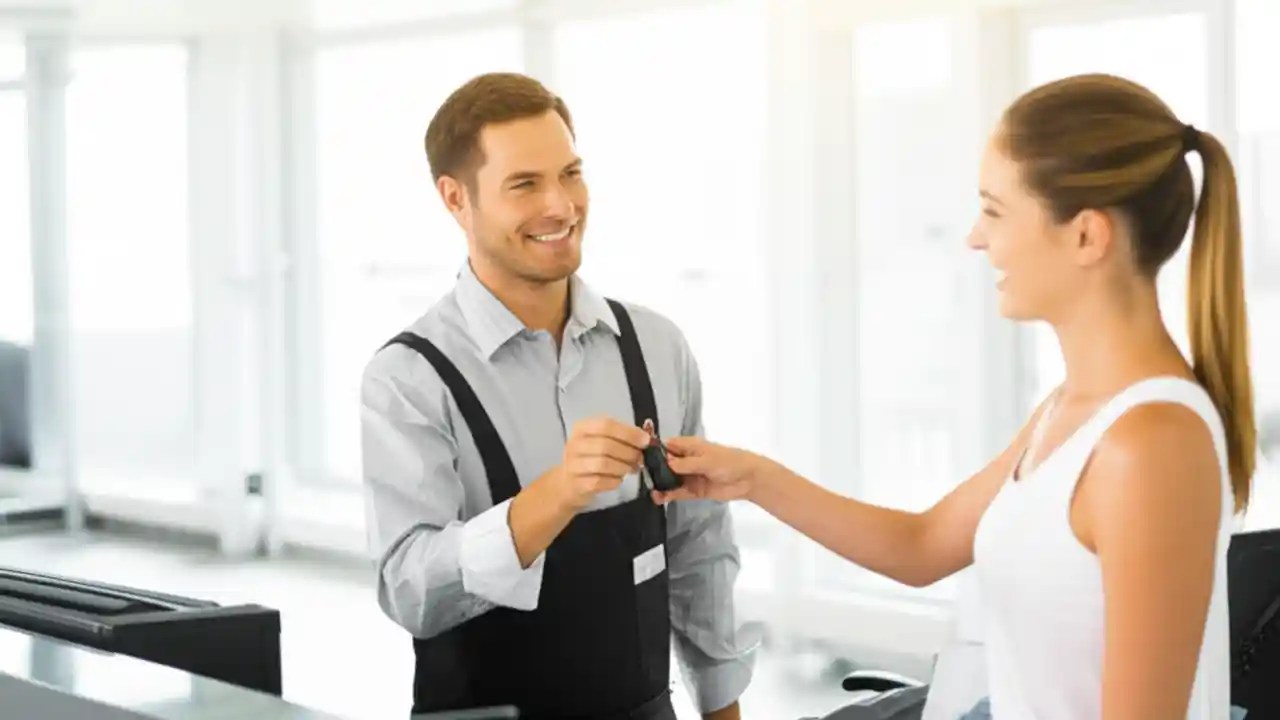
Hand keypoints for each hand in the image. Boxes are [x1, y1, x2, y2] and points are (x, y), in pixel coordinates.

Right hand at [554, 416, 650, 511]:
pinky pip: (600, 481)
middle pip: (606, 445)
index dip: (629, 433)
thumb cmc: (589, 458)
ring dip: (623, 467)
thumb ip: (621, 436)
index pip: (606, 425)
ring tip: (631, 469)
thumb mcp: (600, 440)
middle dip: (629, 452)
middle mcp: (575, 444)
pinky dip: (614, 481)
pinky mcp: (577, 484)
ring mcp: (573, 465)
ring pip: (603, 464)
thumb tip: (646, 438)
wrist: (568, 483)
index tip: (645, 440)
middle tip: (640, 458)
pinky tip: (618, 479)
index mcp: (582, 428)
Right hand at [650, 436, 770, 504]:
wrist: (748, 479)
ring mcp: (690, 475)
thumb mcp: (705, 460)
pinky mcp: (694, 490)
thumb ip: (685, 464)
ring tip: (651, 490)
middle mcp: (687, 460)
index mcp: (689, 446)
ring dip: (661, 484)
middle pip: (665, 464)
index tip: (640, 458)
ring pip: (670, 479)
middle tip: (644, 478)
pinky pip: (678, 492)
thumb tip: (665, 464)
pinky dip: (669, 495)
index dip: (654, 451)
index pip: (667, 446)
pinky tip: (659, 498)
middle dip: (655, 470)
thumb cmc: (729, 462)